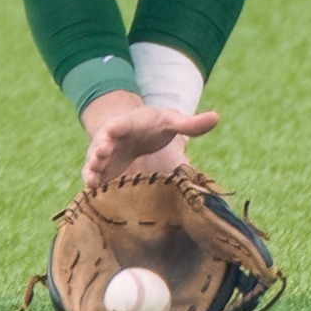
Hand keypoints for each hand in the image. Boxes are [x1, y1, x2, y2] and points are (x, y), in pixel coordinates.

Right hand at [81, 99, 218, 188]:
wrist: (131, 129)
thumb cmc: (153, 124)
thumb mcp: (170, 120)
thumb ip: (190, 123)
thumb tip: (217, 117)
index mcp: (128, 123)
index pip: (120, 123)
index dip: (116, 127)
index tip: (112, 131)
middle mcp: (111, 138)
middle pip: (102, 142)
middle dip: (100, 149)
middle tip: (101, 154)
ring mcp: (104, 154)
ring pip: (93, 161)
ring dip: (92, 169)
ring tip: (92, 180)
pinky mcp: (103, 169)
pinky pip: (93, 176)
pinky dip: (92, 183)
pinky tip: (94, 192)